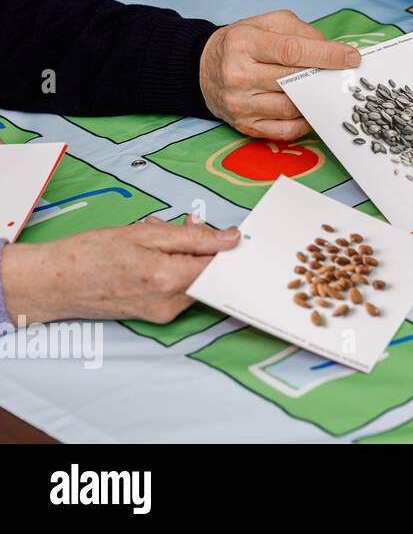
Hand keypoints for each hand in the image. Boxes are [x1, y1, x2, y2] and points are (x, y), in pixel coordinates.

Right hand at [2, 217, 239, 324]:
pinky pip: (177, 289)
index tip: (221, 231)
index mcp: (170, 279)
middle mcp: (170, 304)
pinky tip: (149, 255)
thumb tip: (232, 239)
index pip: (220, 266)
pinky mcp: (155, 316)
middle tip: (175, 226)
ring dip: (183, 256)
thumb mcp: (146, 233)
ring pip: (192, 279)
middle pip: (207, 273)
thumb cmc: (91, 253)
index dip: (223, 245)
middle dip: (198, 246)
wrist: (53, 283)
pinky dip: (171, 269)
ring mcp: (163, 314)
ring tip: (154, 236)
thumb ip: (195, 237)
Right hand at [200, 10, 360, 140]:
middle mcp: (238, 74)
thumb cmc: (242, 44)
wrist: (202, 68)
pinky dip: (305, 122)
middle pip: (294, 80)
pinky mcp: (245, 125)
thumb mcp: (265, 24)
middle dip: (324, 77)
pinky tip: (311, 109)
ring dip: (316, 100)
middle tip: (345, 76)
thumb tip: (331, 50)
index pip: (292, 51)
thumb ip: (300, 31)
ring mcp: (240, 104)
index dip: (326, 55)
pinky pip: (285, 130)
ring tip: (327, 90)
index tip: (352, 58)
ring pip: (292, 107)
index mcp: (244, 43)